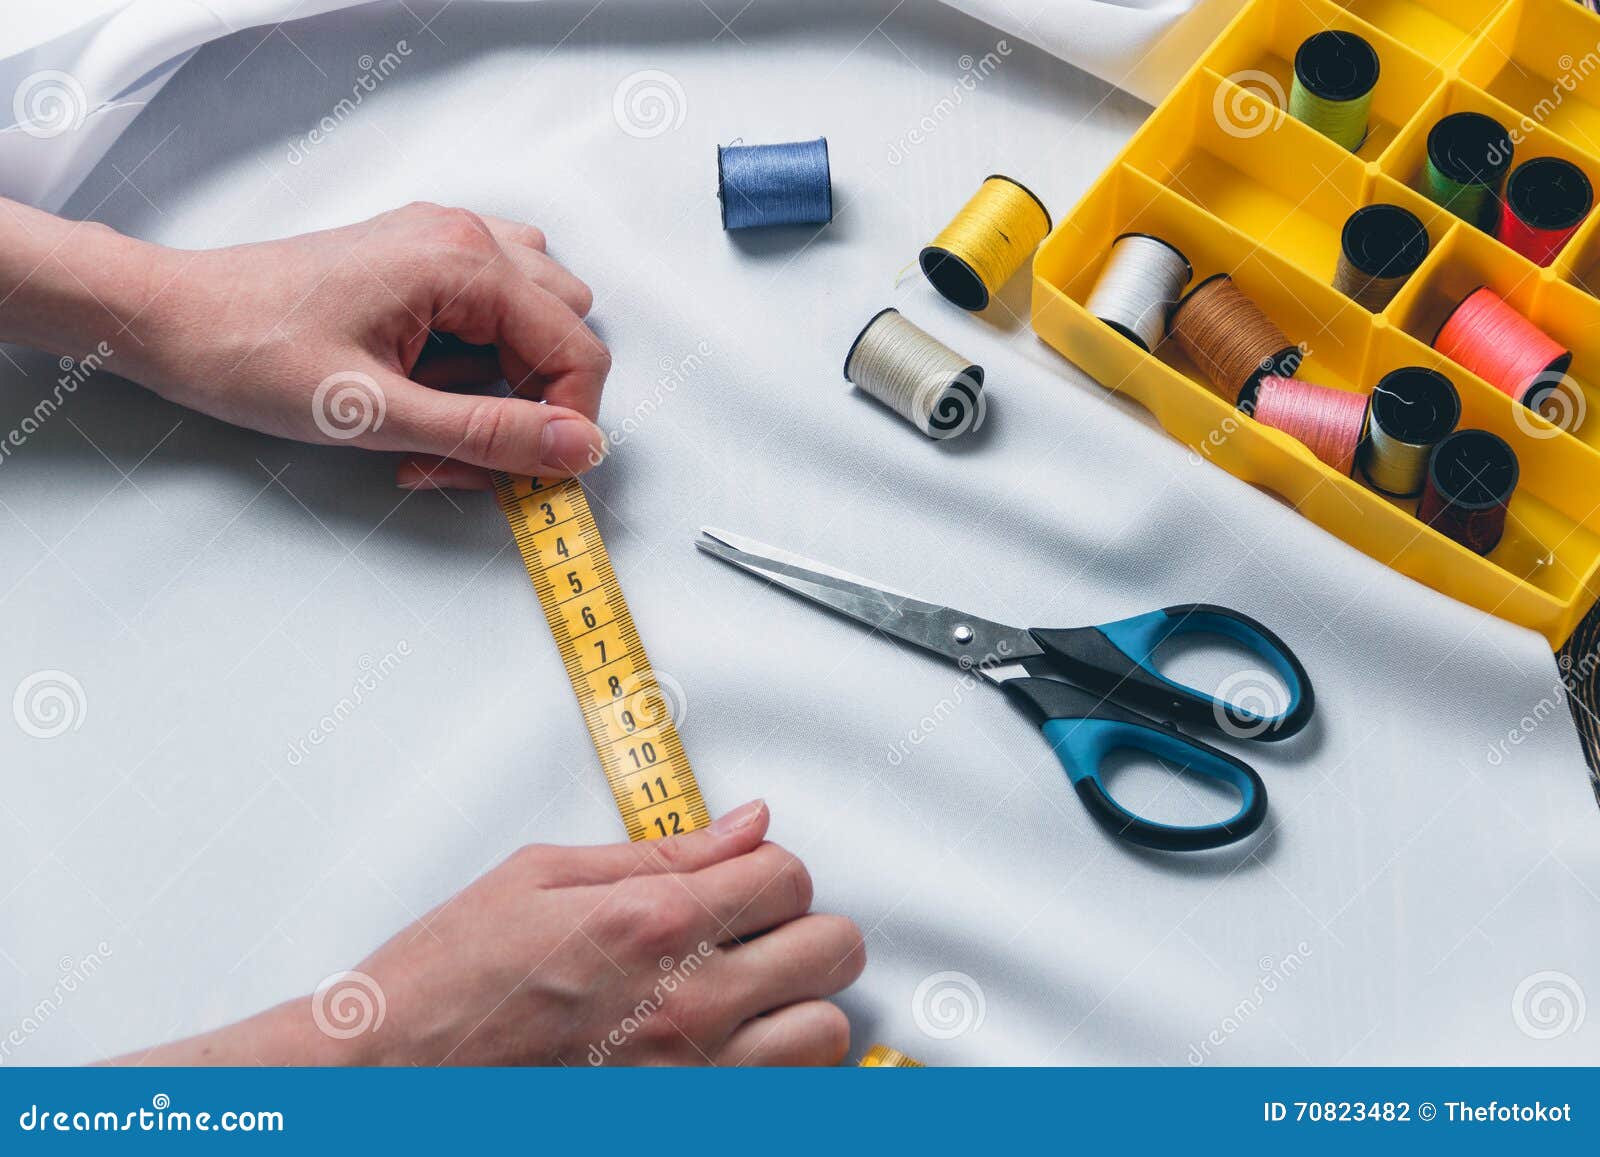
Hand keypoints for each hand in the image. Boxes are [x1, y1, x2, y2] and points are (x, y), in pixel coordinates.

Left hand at [5, 199, 609, 489]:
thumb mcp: (375, 414)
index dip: (566, 427)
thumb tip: (580, 451)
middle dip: (533, 404)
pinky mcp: (418, 261)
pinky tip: (424, 384)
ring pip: (535, 320)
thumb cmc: (253, 356)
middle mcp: (465, 236)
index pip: (579, 351)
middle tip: (462, 450)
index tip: (522, 477)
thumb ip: (487, 434)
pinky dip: (478, 358)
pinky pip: (492, 310)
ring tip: (433, 414)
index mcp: (463, 261)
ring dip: (505, 381)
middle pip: (566, 331)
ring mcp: (441, 242)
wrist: (170, 320)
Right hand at [116, 801, 865, 1065]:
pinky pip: (785, 1102)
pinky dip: (775, 1075)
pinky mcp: (685, 1125)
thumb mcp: (541, 877)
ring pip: (827, 1036)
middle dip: (803, 929)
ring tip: (751, 1000)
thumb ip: (662, 851)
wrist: (388, 1080)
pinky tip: (731, 1055)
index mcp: (652, 925)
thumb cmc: (447, 983)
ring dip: (800, 1009)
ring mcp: (692, 1080)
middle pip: (833, 951)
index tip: (742, 881)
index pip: (789, 876)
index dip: (771, 870)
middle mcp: (687, 1005)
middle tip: (757, 935)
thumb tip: (745, 824)